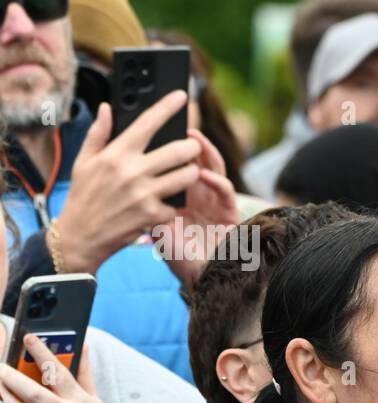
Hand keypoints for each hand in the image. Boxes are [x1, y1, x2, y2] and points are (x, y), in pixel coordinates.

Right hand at [55, 90, 201, 274]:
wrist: (81, 237)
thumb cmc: (84, 196)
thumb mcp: (84, 161)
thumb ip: (98, 133)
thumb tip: (106, 108)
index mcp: (116, 154)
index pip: (147, 123)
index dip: (167, 107)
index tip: (182, 96)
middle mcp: (132, 171)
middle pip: (179, 150)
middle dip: (192, 147)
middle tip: (192, 148)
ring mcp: (144, 194)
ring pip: (187, 176)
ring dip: (191, 173)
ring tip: (184, 173)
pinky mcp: (153, 215)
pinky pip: (176, 204)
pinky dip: (173, 204)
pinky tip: (164, 204)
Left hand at [155, 129, 239, 287]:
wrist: (199, 279)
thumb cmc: (177, 253)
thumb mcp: (152, 221)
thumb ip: (143, 197)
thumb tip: (123, 173)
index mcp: (181, 193)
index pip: (176, 161)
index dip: (169, 143)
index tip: (155, 124)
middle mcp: (201, 193)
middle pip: (197, 159)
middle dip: (188, 140)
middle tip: (176, 123)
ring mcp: (216, 201)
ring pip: (214, 168)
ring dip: (205, 152)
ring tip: (192, 138)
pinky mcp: (229, 212)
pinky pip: (225, 190)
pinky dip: (215, 180)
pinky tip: (202, 174)